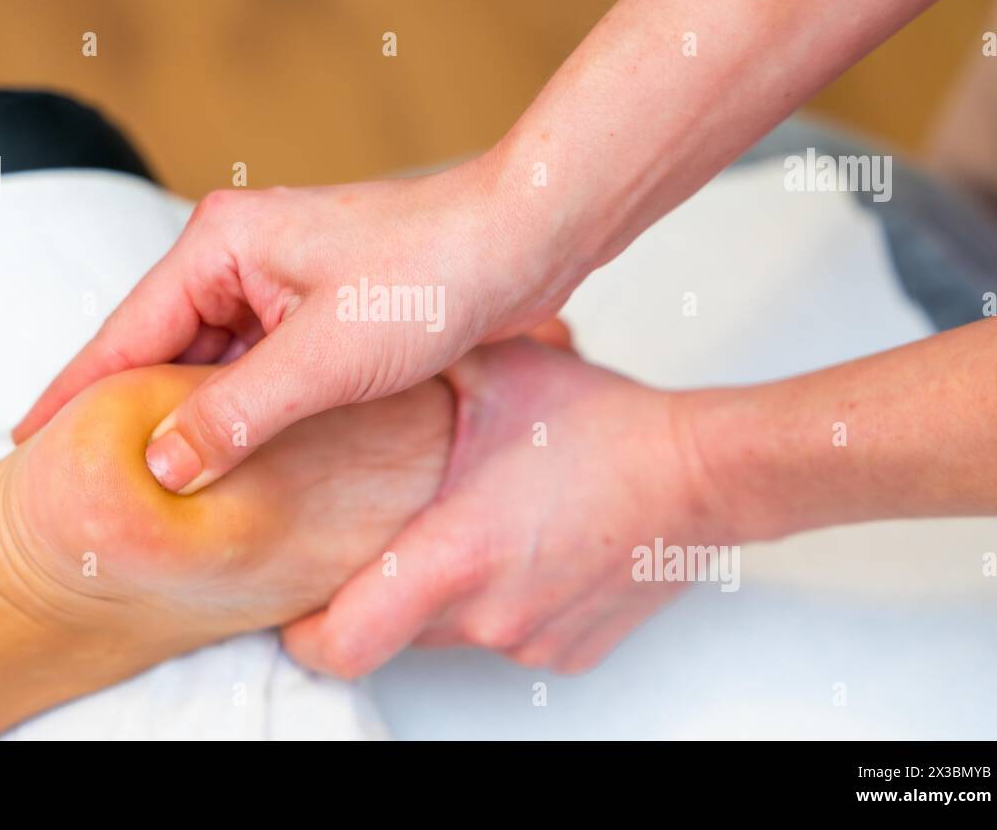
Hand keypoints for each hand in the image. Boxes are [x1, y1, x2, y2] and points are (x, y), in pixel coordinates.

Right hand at [11, 151, 593, 493]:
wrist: (525, 236)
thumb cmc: (436, 271)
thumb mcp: (326, 357)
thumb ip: (237, 412)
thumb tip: (161, 463)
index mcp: (220, 245)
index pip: (124, 335)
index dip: (74, 397)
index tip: (25, 449)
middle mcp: (238, 256)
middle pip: (162, 350)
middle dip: (132, 415)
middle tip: (85, 486)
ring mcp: (279, 280)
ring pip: (212, 363)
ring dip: (192, 417)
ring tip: (148, 486)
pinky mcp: (318, 306)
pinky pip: (257, 366)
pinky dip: (242, 410)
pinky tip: (230, 457)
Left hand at [281, 338, 731, 676]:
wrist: (700, 473)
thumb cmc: (604, 426)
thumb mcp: (490, 374)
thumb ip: (409, 365)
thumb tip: (349, 346)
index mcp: (454, 555)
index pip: (343, 644)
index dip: (305, 638)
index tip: (295, 611)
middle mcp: (489, 614)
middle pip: (395, 632)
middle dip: (380, 593)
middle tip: (387, 538)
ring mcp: (531, 640)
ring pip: (453, 632)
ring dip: (445, 593)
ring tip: (474, 526)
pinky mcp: (568, 650)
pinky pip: (508, 636)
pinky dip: (501, 602)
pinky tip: (525, 548)